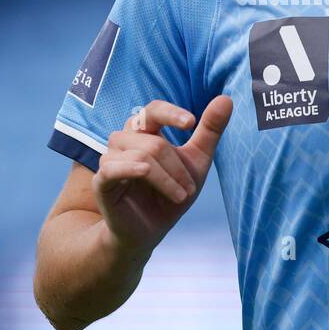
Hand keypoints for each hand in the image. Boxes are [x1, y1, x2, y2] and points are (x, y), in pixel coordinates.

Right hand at [92, 95, 233, 258]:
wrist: (150, 230)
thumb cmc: (171, 192)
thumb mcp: (197, 161)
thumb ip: (209, 131)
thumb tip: (227, 98)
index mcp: (145, 131)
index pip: (154, 110)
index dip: (171, 113)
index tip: (191, 123)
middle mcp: (124, 140)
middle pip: (153, 141)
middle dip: (178, 167)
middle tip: (190, 189)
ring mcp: (111, 159)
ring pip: (141, 156)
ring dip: (166, 178)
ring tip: (179, 196)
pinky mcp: (102, 181)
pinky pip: (113, 167)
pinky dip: (132, 169)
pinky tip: (145, 174)